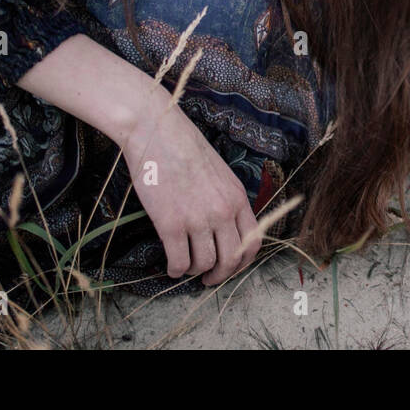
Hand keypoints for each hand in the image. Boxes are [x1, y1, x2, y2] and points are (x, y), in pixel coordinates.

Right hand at [120, 101, 262, 285]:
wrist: (157, 130)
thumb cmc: (184, 147)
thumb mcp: (219, 173)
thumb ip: (226, 199)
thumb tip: (224, 227)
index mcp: (237, 198)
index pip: (252, 242)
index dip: (242, 262)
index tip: (230, 267)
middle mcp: (222, 211)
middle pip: (232, 259)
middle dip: (220, 274)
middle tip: (208, 279)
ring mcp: (197, 218)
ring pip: (204, 263)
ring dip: (195, 271)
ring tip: (187, 268)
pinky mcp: (170, 223)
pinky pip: (179, 261)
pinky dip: (176, 270)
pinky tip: (171, 267)